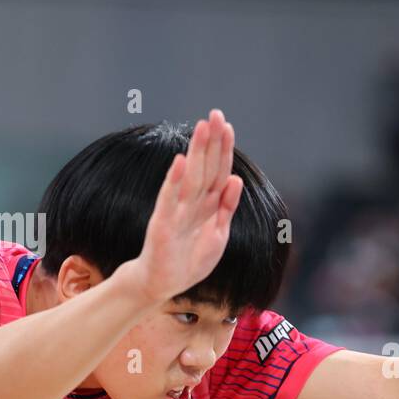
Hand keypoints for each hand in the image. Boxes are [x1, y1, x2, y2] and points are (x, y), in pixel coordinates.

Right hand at [126, 110, 243, 304]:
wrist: (161, 284)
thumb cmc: (189, 260)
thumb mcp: (218, 235)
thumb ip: (227, 208)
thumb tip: (237, 179)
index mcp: (207, 206)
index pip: (218, 172)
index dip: (223, 150)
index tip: (228, 126)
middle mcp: (192, 203)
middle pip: (205, 167)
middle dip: (211, 141)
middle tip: (215, 114)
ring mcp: (177, 211)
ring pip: (191, 177)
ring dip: (197, 152)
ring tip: (201, 128)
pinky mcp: (163, 224)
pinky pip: (170, 199)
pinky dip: (176, 181)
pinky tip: (181, 162)